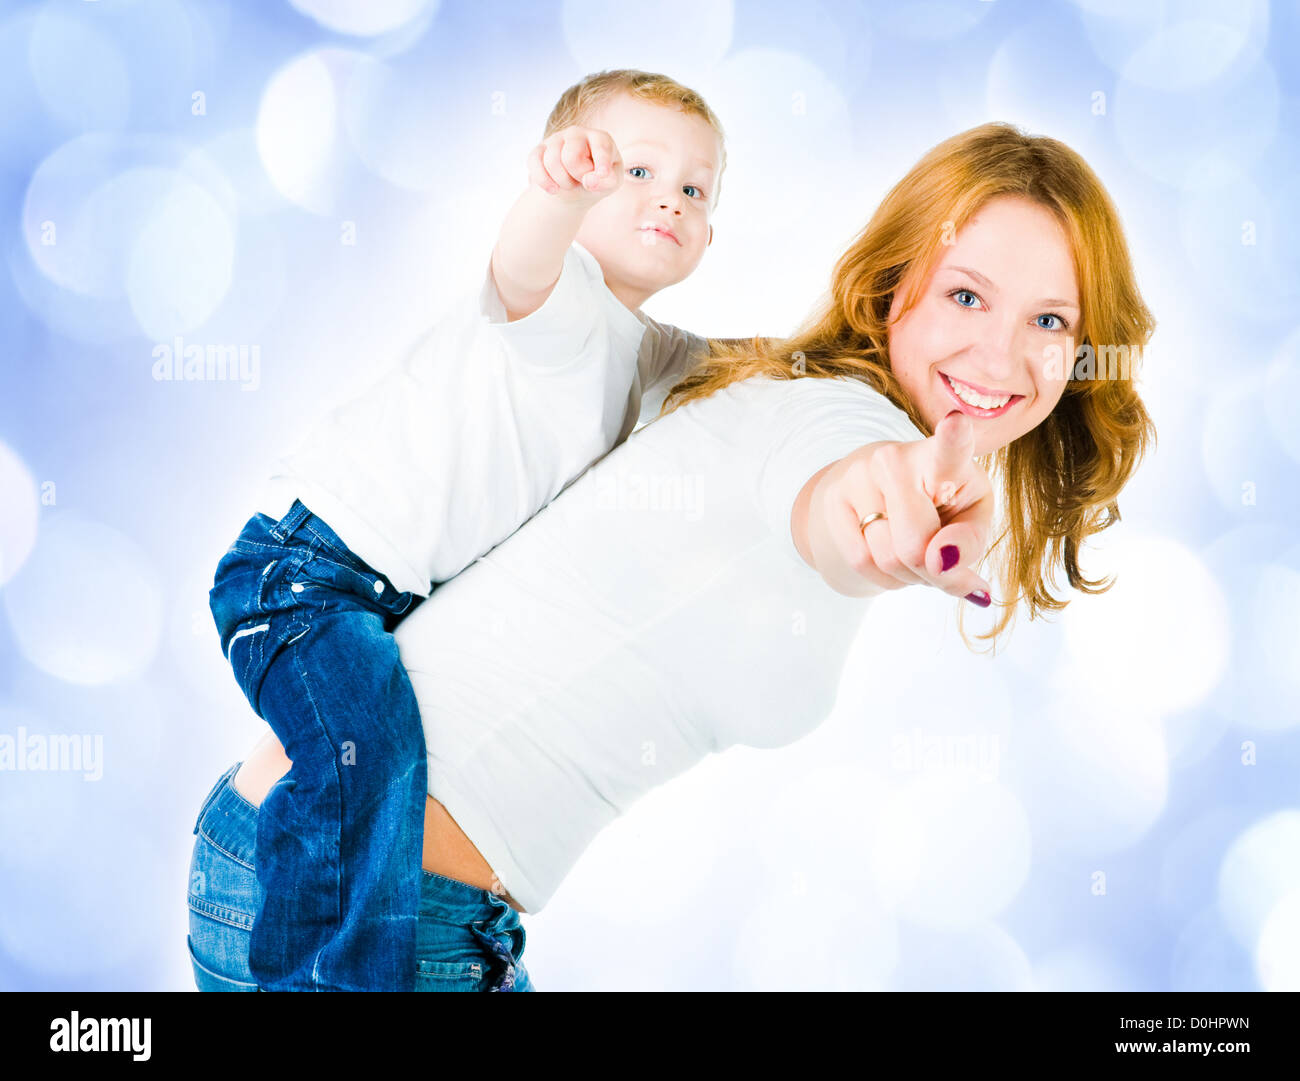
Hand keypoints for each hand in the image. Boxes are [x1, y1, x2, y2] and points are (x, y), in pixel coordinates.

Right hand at [527, 126, 622, 202]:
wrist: (576, 187)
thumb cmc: (598, 180)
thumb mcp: (611, 183)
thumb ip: (607, 182)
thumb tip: (589, 180)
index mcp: (600, 138)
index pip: (601, 148)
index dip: (601, 161)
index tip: (603, 173)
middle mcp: (577, 133)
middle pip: (571, 158)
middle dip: (577, 177)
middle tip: (582, 181)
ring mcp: (556, 139)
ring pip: (552, 162)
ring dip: (563, 182)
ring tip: (571, 183)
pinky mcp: (539, 150)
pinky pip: (535, 164)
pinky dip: (544, 182)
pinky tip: (553, 189)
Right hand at [808, 411, 994, 604]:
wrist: (882, 493)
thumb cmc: (941, 504)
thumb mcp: (970, 518)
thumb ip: (969, 541)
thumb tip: (940, 563)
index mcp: (942, 458)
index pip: (948, 448)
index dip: (953, 437)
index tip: (956, 421)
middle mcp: (894, 459)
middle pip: (915, 544)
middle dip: (931, 571)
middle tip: (939, 565)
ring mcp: (858, 476)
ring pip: (887, 557)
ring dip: (908, 576)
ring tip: (915, 558)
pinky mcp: (832, 499)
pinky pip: (860, 561)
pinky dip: (883, 577)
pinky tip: (892, 563)